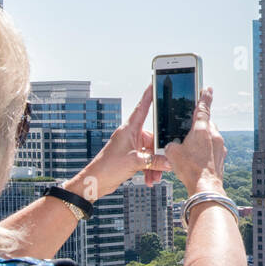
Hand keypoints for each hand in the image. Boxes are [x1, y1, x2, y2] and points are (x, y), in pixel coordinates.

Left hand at [76, 83, 158, 200]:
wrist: (95, 182)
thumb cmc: (107, 167)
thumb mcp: (135, 163)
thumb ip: (155, 161)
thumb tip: (170, 161)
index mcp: (129, 129)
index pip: (143, 107)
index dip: (150, 94)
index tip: (156, 83)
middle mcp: (131, 135)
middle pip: (153, 137)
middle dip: (160, 152)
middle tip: (167, 161)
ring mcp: (131, 146)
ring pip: (150, 151)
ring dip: (155, 164)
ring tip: (156, 176)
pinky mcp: (130, 156)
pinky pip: (146, 159)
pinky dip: (150, 169)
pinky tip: (151, 179)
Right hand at [160, 86, 225, 194]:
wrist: (205, 187)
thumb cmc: (190, 169)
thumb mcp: (172, 153)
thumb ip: (171, 144)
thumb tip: (173, 145)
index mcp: (201, 129)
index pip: (203, 107)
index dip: (204, 97)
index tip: (207, 89)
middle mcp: (213, 134)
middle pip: (206, 123)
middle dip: (198, 126)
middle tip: (189, 133)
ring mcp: (220, 145)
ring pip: (210, 136)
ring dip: (202, 140)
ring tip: (191, 152)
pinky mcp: (222, 156)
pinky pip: (214, 148)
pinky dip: (207, 150)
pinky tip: (198, 160)